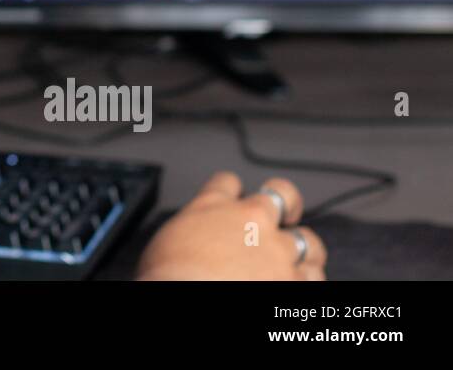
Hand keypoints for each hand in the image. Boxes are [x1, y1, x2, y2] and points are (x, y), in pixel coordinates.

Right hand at [136, 173, 326, 280]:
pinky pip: (314, 276)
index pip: (228, 182)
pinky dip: (307, 280)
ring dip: (303, 250)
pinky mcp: (294, 280)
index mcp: (212, 206)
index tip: (233, 198)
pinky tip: (297, 284)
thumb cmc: (168, 276)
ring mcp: (277, 250)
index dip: (231, 190)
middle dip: (287, 202)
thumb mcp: (166, 240)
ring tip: (296, 261)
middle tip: (287, 212)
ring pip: (308, 240)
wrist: (187, 297)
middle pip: (282, 195)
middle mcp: (250, 221)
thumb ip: (191, 231)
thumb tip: (192, 243)